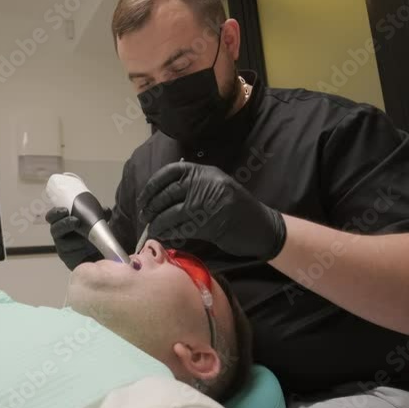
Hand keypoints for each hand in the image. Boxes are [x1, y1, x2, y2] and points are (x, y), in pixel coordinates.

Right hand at [46, 206, 104, 270]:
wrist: (104, 256)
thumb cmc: (97, 237)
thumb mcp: (99, 224)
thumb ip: (101, 216)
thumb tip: (105, 210)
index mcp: (64, 223)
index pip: (53, 217)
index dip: (55, 213)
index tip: (65, 210)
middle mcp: (61, 236)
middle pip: (55, 229)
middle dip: (65, 224)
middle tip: (76, 221)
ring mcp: (63, 249)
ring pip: (65, 244)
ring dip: (78, 239)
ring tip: (89, 238)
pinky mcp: (69, 261)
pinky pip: (73, 256)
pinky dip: (82, 251)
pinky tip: (90, 250)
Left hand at [137, 162, 285, 259]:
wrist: (263, 227)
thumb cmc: (237, 208)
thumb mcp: (216, 187)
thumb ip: (194, 185)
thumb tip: (159, 194)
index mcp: (206, 172)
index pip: (171, 171)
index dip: (153, 184)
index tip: (144, 197)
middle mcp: (206, 184)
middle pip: (168, 193)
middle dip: (152, 206)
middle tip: (145, 216)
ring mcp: (209, 203)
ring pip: (172, 213)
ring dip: (158, 223)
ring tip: (153, 228)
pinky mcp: (210, 224)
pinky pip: (181, 228)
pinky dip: (169, 233)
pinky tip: (165, 235)